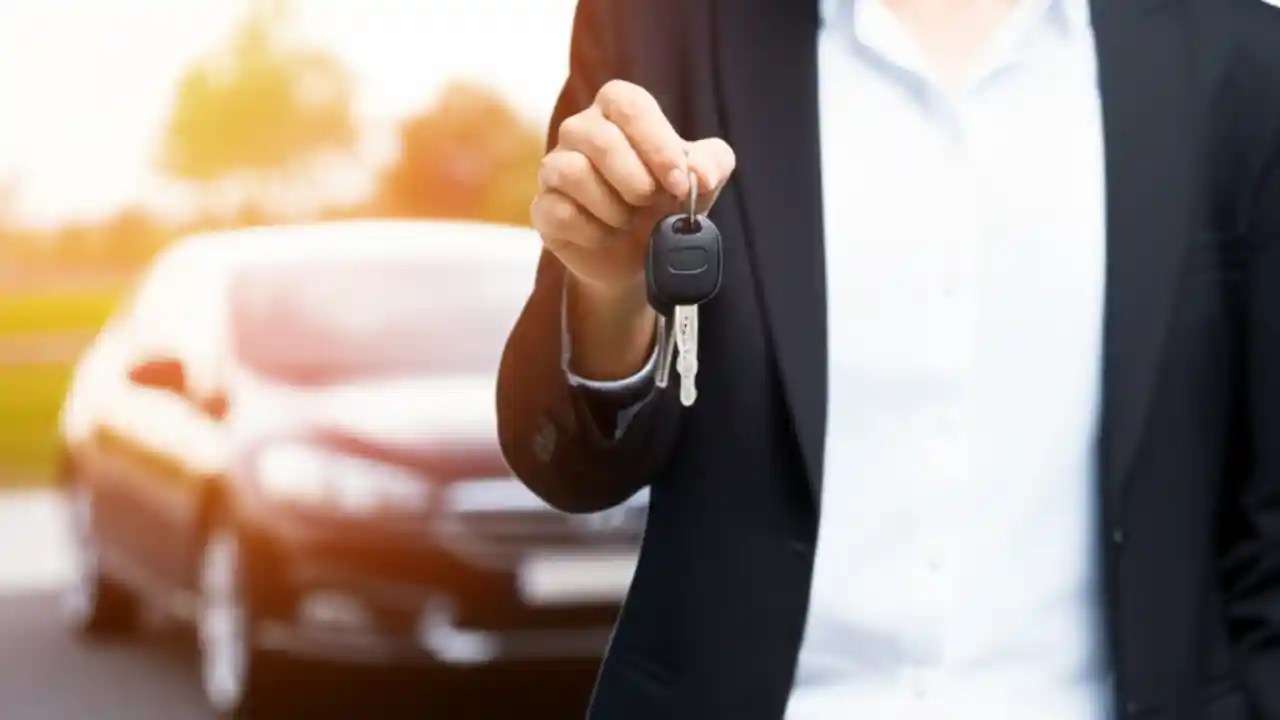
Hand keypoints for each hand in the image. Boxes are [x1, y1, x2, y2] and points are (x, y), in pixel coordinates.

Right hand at [531, 80, 735, 378]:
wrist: (639, 256)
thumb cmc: (666, 203)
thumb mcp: (702, 180)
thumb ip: (713, 163)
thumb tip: (699, 175)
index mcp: (618, 111)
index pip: (627, 103)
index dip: (655, 143)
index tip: (679, 182)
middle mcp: (581, 131)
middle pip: (598, 138)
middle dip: (635, 181)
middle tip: (651, 203)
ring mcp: (555, 168)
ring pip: (572, 172)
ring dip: (612, 206)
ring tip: (627, 219)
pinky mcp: (543, 207)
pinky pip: (560, 212)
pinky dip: (593, 231)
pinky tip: (606, 235)